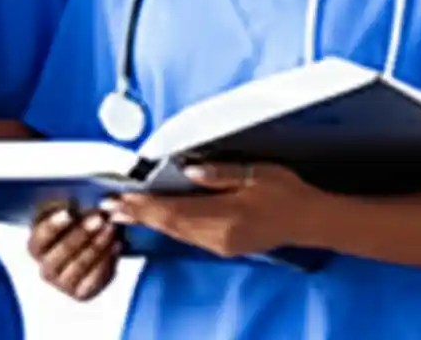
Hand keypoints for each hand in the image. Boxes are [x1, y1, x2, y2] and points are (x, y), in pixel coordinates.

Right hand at [27, 209, 121, 300]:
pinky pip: (95, 279)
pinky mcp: (81, 293)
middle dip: (81, 233)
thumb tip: (81, 200)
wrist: (92, 243)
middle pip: (61, 252)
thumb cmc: (77, 223)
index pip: (38, 239)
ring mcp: (63, 284)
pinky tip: (117, 245)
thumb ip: (71, 204)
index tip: (68, 212)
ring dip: (97, 245)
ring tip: (111, 228)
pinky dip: (108, 261)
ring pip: (80, 265)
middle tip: (99, 218)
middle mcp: (46, 269)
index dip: (52, 226)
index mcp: (37, 247)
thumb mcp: (70, 209)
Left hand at [102, 163, 317, 257]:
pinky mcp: (224, 247)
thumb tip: (191, 173)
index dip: (145, 205)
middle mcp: (220, 237)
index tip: (122, 198)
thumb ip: (221, 174)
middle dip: (140, 215)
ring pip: (177, 233)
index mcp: (227, 217)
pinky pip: (188, 237)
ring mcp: (222, 245)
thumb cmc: (287, 193)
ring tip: (126, 212)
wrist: (309, 220)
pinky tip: (159, 219)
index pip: (175, 211)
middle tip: (111, 206)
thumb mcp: (257, 173)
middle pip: (171, 225)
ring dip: (151, 222)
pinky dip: (168, 227)